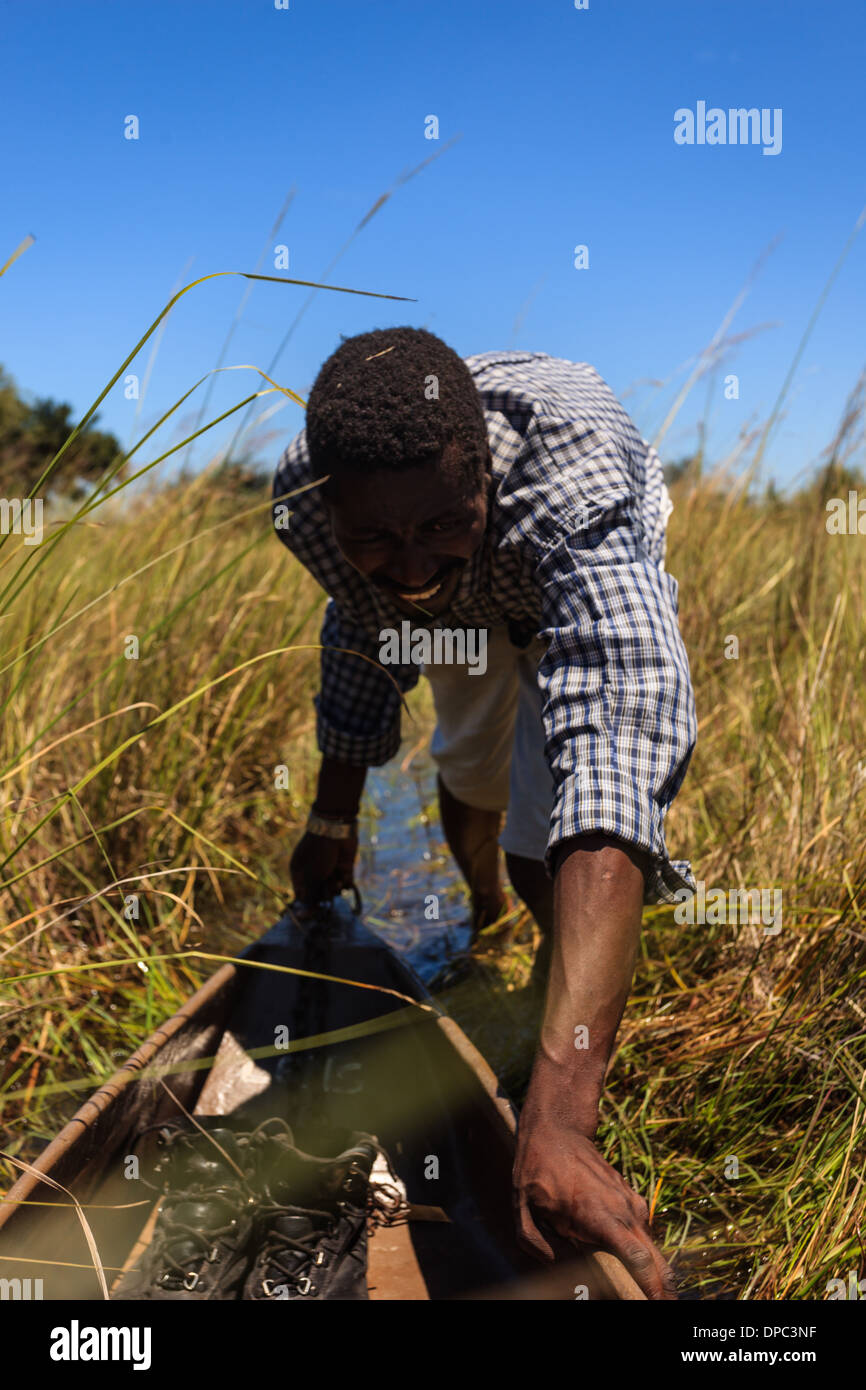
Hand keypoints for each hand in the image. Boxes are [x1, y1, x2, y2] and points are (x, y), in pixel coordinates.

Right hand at [290, 826, 357, 906]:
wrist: (336, 830)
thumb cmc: (319, 853)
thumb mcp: (312, 876)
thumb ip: (310, 896)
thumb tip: (304, 913)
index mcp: (299, 873)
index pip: (302, 895)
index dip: (309, 904)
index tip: (316, 909)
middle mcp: (314, 873)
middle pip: (319, 894)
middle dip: (324, 894)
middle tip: (327, 886)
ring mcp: (329, 870)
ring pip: (333, 890)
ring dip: (336, 888)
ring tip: (336, 878)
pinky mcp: (344, 868)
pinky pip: (345, 883)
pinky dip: (346, 883)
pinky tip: (344, 876)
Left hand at [513, 1116, 676, 1299]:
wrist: (558, 1131)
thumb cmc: (537, 1169)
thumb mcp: (522, 1206)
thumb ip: (533, 1242)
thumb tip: (551, 1263)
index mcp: (598, 1216)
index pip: (636, 1257)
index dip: (650, 1285)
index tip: (657, 1303)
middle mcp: (622, 1210)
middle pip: (654, 1257)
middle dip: (663, 1286)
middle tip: (665, 1305)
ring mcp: (630, 1202)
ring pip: (649, 1245)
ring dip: (652, 1269)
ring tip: (648, 1293)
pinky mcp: (631, 1198)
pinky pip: (641, 1230)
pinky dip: (641, 1249)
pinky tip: (630, 1260)